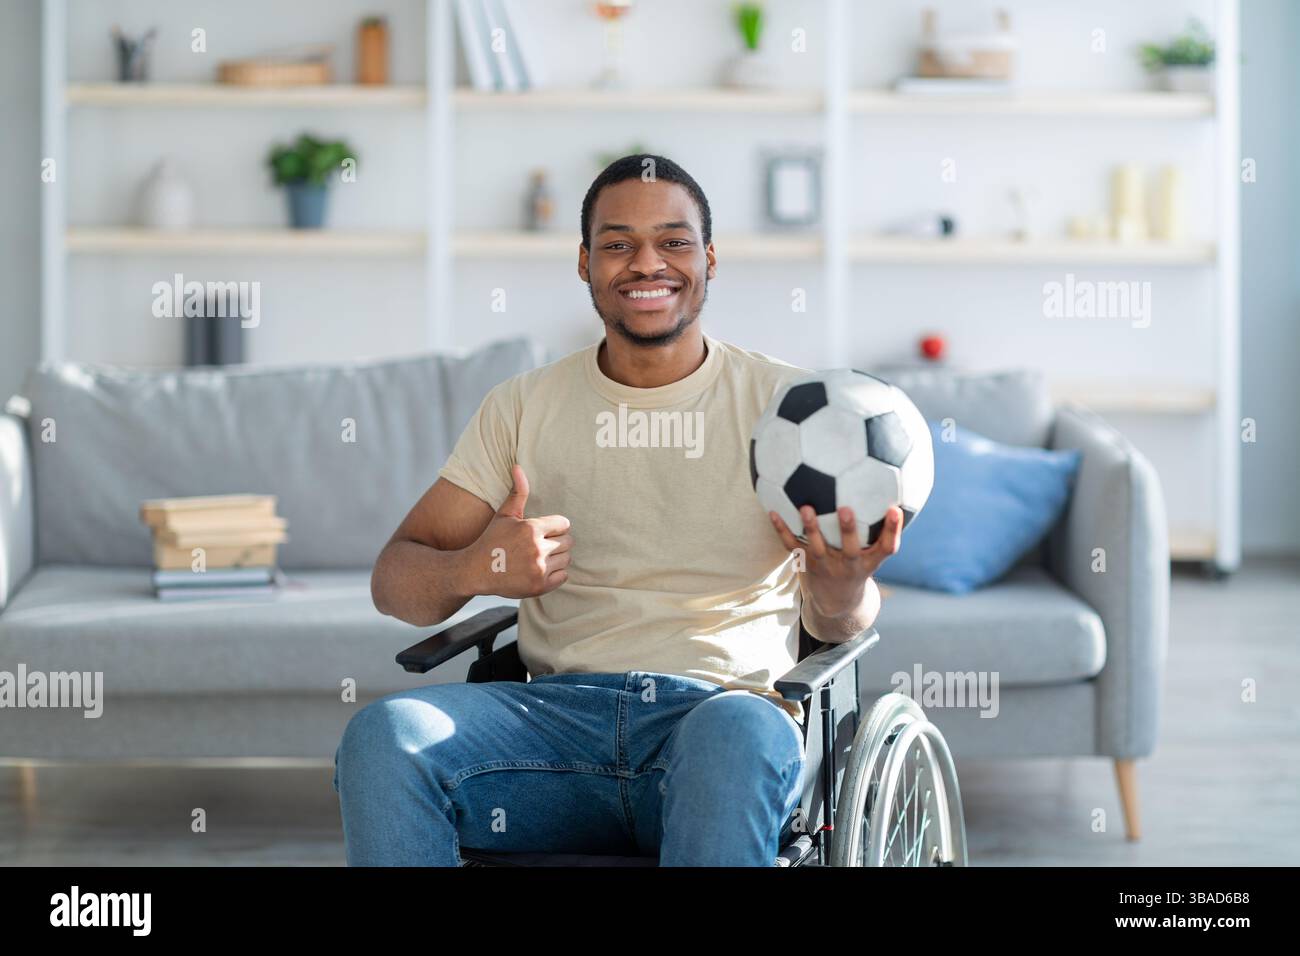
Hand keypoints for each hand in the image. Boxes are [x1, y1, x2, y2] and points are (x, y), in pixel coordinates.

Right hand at [468, 464, 572, 598]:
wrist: (475, 571)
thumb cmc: (492, 540)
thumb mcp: (504, 514)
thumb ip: (517, 492)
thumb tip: (518, 466)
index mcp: (531, 528)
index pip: (564, 524)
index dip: (554, 527)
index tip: (543, 532)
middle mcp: (537, 548)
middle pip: (568, 541)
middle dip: (557, 542)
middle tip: (540, 546)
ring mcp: (539, 568)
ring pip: (567, 559)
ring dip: (557, 558)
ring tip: (540, 558)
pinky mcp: (540, 585)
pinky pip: (564, 576)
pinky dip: (555, 574)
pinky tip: (540, 570)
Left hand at [768, 504, 902, 617]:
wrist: (837, 602)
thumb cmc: (859, 566)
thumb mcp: (876, 553)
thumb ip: (884, 528)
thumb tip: (891, 488)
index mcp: (870, 561)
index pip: (888, 547)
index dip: (893, 530)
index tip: (895, 509)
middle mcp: (849, 565)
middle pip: (850, 549)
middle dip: (848, 530)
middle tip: (845, 509)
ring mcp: (826, 565)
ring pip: (818, 547)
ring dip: (812, 528)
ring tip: (806, 507)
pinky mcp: (806, 563)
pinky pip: (792, 545)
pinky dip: (781, 529)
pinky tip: (773, 511)